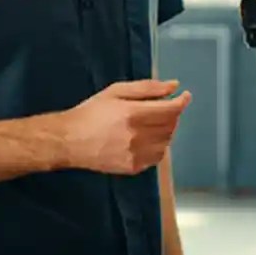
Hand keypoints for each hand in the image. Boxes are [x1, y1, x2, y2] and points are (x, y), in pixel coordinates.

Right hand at [61, 79, 190, 174]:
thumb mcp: (116, 91)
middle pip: (170, 126)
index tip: (185, 96)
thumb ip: (147, 88)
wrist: (70, 140)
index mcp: (133, 114)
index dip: (182, 102)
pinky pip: (156, 157)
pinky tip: (146, 139)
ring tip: (153, 124)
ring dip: (166, 131)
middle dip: (172, 115)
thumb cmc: (92, 112)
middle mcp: (137, 136)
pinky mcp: (132, 167)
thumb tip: (174, 86)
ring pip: (166, 142)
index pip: (170, 110)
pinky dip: (158, 147)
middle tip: (163, 108)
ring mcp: (135, 154)